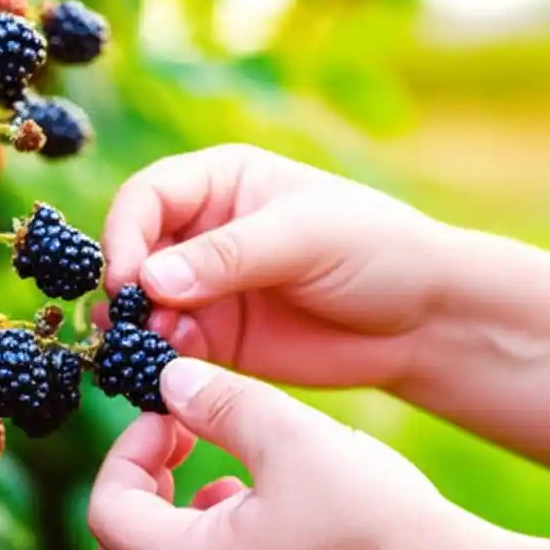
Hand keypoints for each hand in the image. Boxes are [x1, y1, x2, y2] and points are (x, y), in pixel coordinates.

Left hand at [89, 358, 487, 549]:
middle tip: (181, 433)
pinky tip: (258, 502)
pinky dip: (205, 540)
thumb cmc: (378, 524)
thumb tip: (172, 379)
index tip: (172, 414)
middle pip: (121, 543)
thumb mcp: (293, 437)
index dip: (128, 449)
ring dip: (171, 509)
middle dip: (140, 479)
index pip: (107, 506)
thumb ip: (221, 401)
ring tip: (222, 463)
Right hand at [102, 144, 446, 388]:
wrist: (423, 320)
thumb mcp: (302, 237)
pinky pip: (169, 347)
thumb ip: (226, 257)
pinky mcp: (217, 340)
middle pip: (135, 251)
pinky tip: (169, 367)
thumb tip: (149, 282)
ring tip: (150, 346)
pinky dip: (159, 358)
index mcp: (221, 182)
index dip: (126, 232)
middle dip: (126, 286)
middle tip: (131, 319)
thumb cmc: (374, 250)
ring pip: (145, 305)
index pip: (148, 197)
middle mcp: (203, 232)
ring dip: (137, 327)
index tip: (128, 277)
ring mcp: (207, 289)